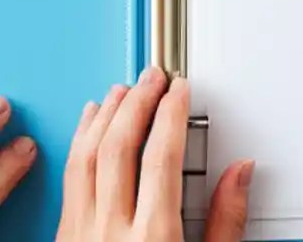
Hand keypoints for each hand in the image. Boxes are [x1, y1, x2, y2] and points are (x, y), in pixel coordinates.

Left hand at [56, 68, 253, 241]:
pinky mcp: (63, 237)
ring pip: (86, 158)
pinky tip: (88, 125)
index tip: (179, 91)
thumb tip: (240, 173)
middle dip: (138, 103)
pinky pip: (68, 179)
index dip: (171, 115)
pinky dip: (79, 142)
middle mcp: (110, 233)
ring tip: (122, 90)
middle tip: (152, 78)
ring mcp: (80, 234)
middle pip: (119, 149)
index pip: (161, 158)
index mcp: (154, 239)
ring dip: (105, 116)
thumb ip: (225, 222)